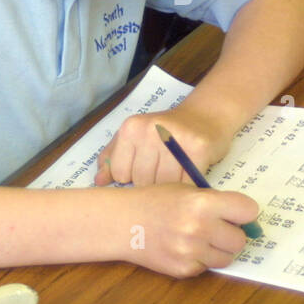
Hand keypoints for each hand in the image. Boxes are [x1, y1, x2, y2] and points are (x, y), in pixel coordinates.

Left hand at [94, 106, 231, 186]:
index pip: (120, 174)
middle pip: (142, 181)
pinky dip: (188, 186)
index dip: (132, 178)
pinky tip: (189, 175)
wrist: (205, 116)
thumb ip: (113, 157)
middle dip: (153, 183)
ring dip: (171, 187)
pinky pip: (187, 184)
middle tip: (164, 170)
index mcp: (131, 128)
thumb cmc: (166, 131)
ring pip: (164, 185)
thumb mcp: (135, 136)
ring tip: (177, 173)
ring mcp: (176, 138)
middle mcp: (151, 131)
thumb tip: (98, 181)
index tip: (144, 168)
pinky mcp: (199, 148)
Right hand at [123, 182, 258, 276]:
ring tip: (199, 237)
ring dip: (218, 249)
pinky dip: (201, 259)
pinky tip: (184, 247)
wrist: (122, 223)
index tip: (237, 212)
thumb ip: (216, 202)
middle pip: (241, 240)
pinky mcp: (184, 270)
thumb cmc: (155, 201)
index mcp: (203, 203)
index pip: (248, 211)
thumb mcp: (186, 190)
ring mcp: (191, 252)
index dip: (244, 211)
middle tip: (217, 227)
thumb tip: (247, 218)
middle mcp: (199, 228)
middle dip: (232, 233)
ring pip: (227, 257)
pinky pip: (207, 267)